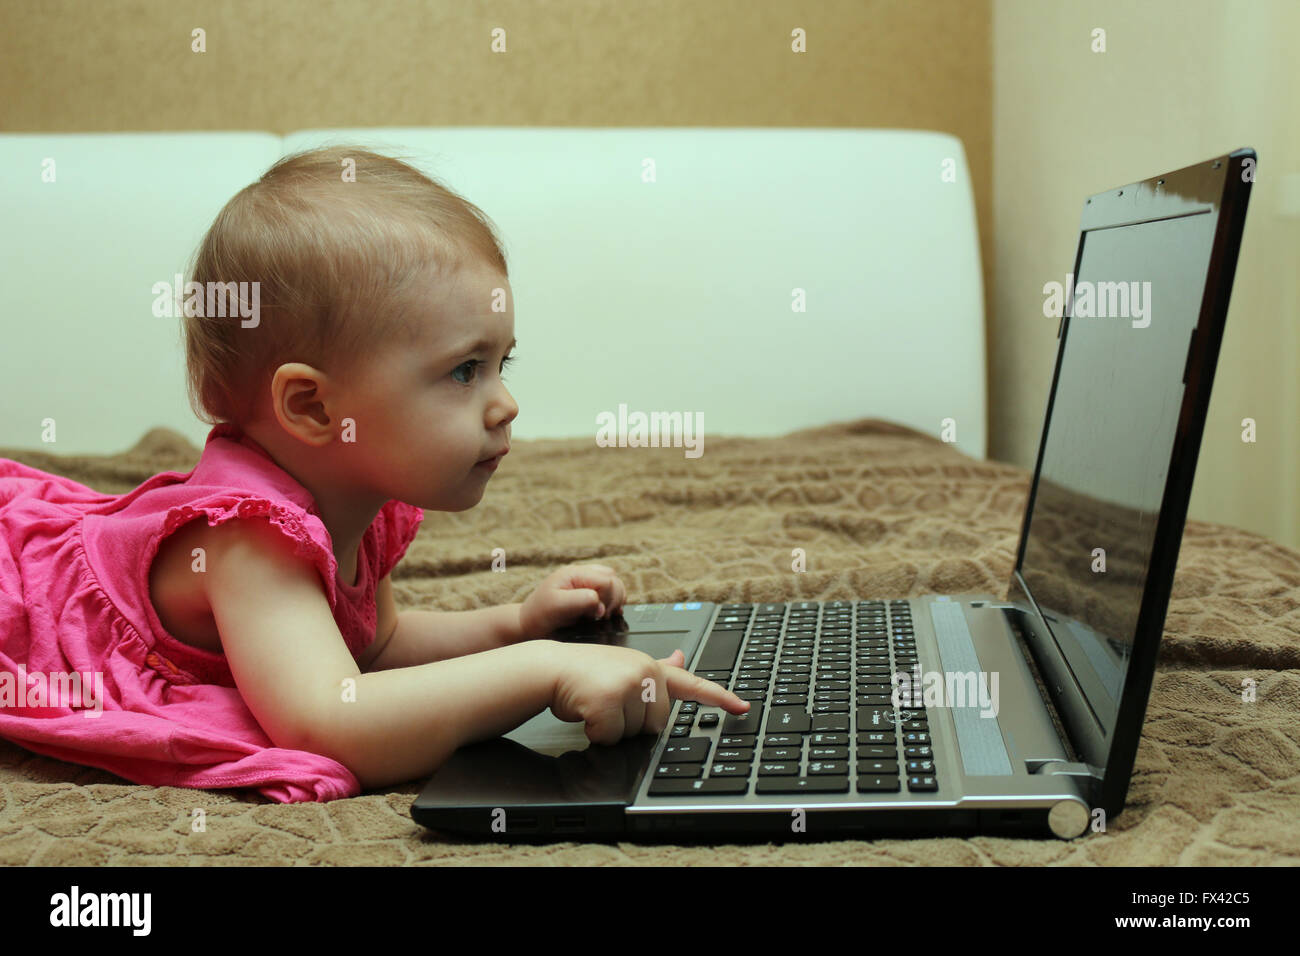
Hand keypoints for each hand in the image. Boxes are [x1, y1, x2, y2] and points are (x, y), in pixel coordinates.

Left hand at [519, 563, 626, 640]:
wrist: (529, 625)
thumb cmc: (539, 615)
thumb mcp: (557, 606)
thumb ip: (580, 601)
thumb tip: (600, 605)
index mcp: (575, 573)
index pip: (607, 580)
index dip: (609, 598)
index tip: (599, 615)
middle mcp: (582, 575)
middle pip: (614, 580)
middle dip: (614, 599)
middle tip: (602, 616)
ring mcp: (585, 583)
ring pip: (614, 584)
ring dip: (614, 600)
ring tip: (603, 615)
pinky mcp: (587, 593)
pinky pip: (609, 592)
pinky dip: (612, 603)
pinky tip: (604, 614)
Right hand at [546, 642, 750, 744]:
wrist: (550, 668)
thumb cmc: (586, 671)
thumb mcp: (624, 665)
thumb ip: (656, 667)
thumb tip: (680, 658)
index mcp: (653, 668)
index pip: (692, 684)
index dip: (720, 698)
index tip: (742, 708)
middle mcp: (645, 673)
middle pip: (655, 724)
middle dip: (631, 723)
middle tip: (609, 703)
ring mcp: (628, 685)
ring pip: (633, 734)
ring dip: (612, 729)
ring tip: (596, 704)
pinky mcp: (608, 700)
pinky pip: (610, 737)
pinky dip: (596, 732)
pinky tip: (586, 712)